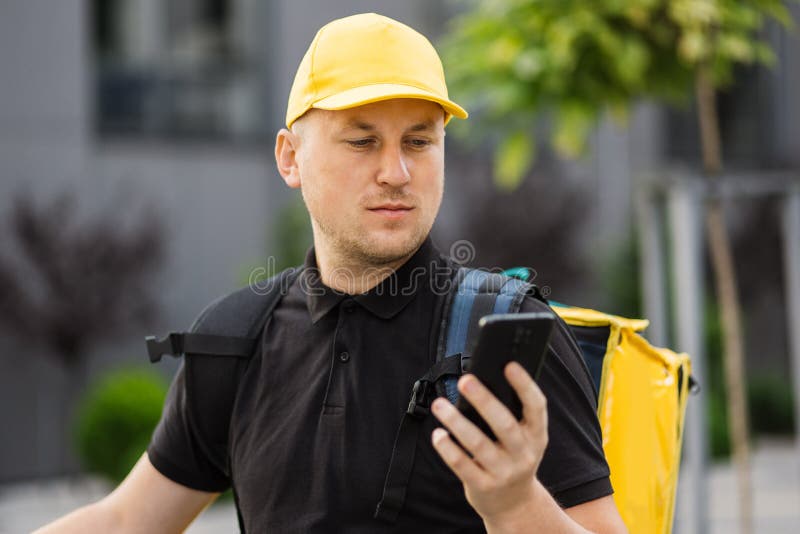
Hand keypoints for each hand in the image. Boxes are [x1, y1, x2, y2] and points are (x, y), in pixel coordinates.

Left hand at [430, 361, 548, 527]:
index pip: (536, 406)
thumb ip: (512, 414)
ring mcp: (504, 472)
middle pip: (504, 424)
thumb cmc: (513, 458)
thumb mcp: (524, 438)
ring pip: (478, 444)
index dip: (524, 385)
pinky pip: (462, 465)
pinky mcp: (483, 486)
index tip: (509, 365)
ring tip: (440, 405)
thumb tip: (482, 379)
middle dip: (483, 400)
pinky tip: (438, 434)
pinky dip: (448, 449)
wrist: (514, 504)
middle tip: (465, 380)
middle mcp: (523, 453)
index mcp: (536, 434)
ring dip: (457, 422)